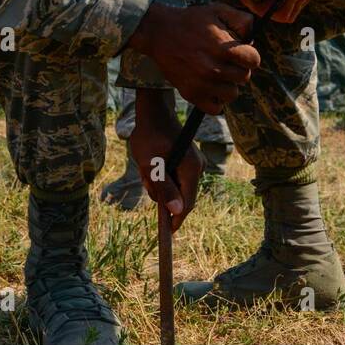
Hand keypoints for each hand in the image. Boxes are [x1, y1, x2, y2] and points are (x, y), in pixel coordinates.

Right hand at [127, 2, 259, 113]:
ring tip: (218, 73)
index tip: (240, 52)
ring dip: (228, 84)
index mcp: (223, 47)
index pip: (254, 60)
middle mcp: (214, 68)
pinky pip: (215, 108)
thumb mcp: (218, 10)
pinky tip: (210, 87)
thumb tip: (252, 39)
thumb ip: (242, 20)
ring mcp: (202, 83)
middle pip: (244, 77)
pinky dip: (216, 100)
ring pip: (232, 94)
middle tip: (225, 60)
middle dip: (238, 67)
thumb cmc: (191, 21)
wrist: (159, 32)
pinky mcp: (191, 94)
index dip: (249, 54)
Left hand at [128, 88, 202, 230]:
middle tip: (147, 181)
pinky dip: (162, 176)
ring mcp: (194, 163)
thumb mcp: (151, 165)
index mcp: (191, 169)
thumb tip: (177, 211)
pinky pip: (175, 176)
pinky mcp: (188, 159)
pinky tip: (151, 165)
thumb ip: (165, 188)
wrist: (153, 112)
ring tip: (147, 169)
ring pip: (176, 186)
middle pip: (182, 195)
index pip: (187, 203)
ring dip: (159, 184)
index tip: (167, 232)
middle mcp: (197, 167)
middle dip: (163, 195)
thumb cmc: (150, 136)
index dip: (177, 219)